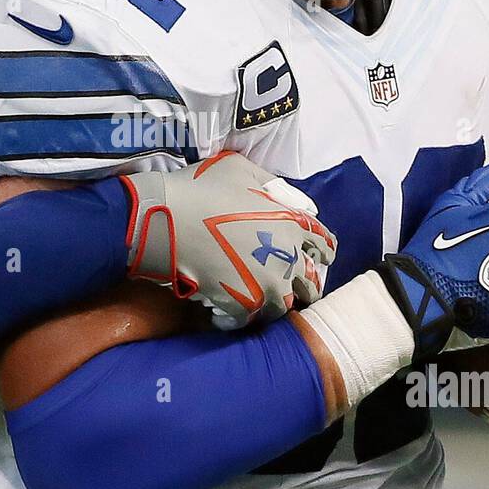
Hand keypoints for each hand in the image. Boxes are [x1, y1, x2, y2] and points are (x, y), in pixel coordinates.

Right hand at [123, 152, 336, 329]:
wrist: (164, 219)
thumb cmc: (200, 188)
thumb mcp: (240, 169)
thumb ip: (268, 184)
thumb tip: (279, 196)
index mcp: (292, 224)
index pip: (325, 244)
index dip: (321, 251)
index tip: (315, 256)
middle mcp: (286, 258)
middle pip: (311, 283)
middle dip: (303, 283)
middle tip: (286, 282)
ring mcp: (265, 285)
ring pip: (283, 306)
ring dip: (273, 301)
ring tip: (256, 296)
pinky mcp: (241, 305)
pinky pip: (251, 319)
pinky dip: (242, 315)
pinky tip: (229, 307)